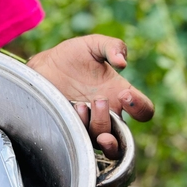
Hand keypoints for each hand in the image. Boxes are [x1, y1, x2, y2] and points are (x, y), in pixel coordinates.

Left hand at [26, 35, 153, 157]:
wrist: (42, 67)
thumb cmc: (71, 56)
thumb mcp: (93, 44)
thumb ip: (112, 46)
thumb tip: (122, 62)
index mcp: (119, 95)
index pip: (144, 111)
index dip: (141, 108)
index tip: (126, 95)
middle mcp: (108, 114)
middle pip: (123, 137)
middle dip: (113, 125)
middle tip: (99, 100)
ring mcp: (90, 124)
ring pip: (104, 142)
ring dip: (97, 126)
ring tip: (81, 104)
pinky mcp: (73, 130)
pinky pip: (83, 141)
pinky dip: (80, 129)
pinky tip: (72, 110)